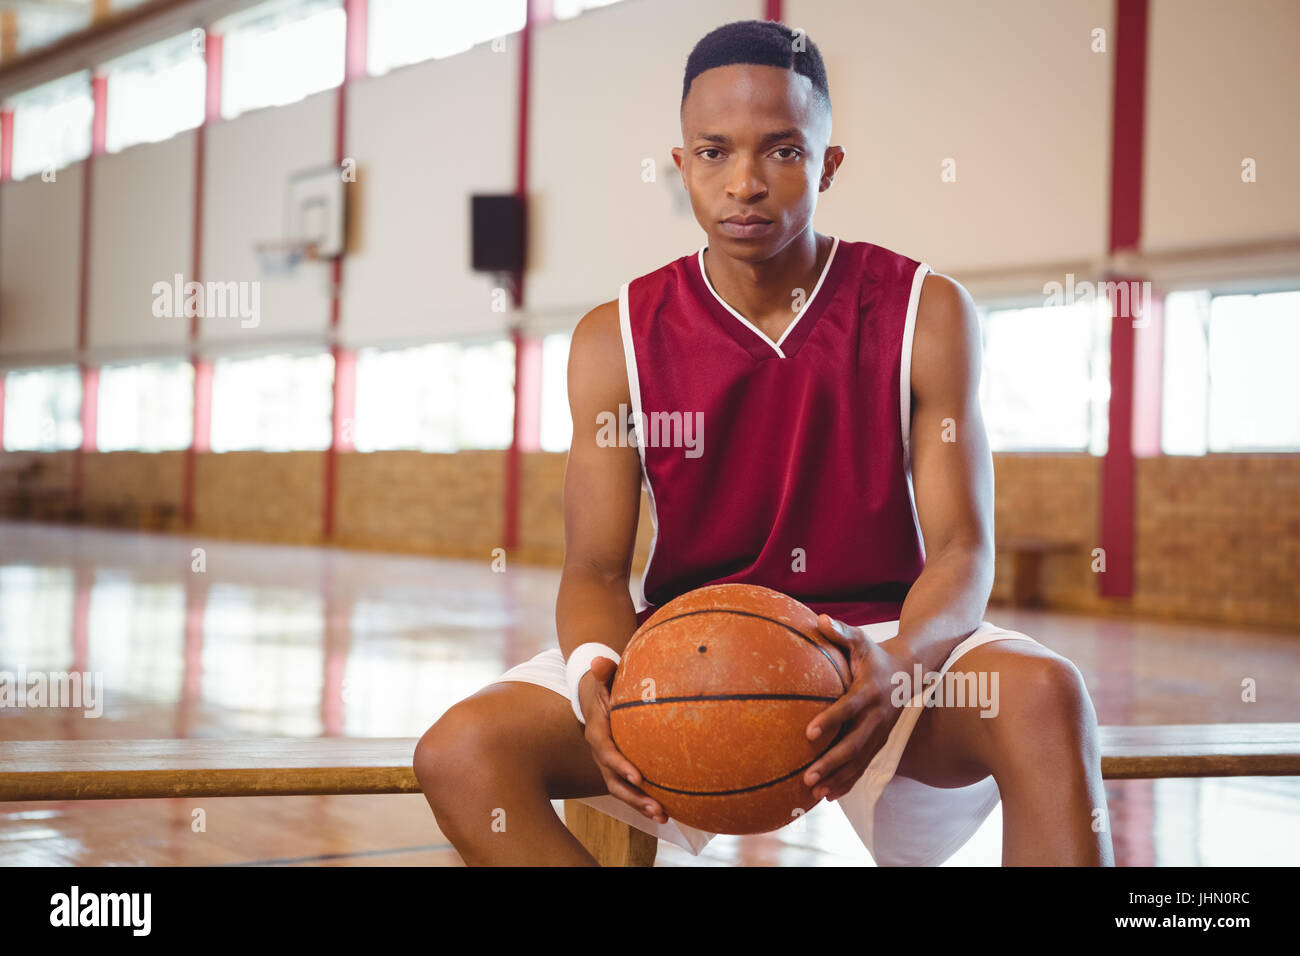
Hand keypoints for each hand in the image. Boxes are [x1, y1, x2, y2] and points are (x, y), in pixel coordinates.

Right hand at [579, 656, 668, 824]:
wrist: (595, 700)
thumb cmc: (606, 685)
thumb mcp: (604, 677)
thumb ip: (604, 671)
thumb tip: (598, 660)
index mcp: (597, 732)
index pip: (606, 751)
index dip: (619, 765)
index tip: (637, 776)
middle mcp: (601, 753)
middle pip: (613, 780)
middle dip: (633, 796)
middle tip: (655, 807)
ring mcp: (609, 764)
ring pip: (622, 789)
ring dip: (640, 804)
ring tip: (663, 816)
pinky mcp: (620, 769)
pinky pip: (631, 788)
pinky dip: (645, 799)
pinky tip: (668, 811)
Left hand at [803, 614, 910, 802]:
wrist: (909, 671)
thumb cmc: (875, 653)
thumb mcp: (861, 640)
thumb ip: (840, 632)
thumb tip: (819, 619)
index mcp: (869, 691)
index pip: (848, 709)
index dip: (830, 720)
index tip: (808, 733)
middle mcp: (876, 717)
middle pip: (853, 744)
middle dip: (831, 763)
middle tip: (807, 777)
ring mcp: (880, 733)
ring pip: (858, 761)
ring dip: (838, 779)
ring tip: (814, 795)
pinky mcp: (880, 742)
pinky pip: (863, 766)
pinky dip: (848, 782)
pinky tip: (829, 797)